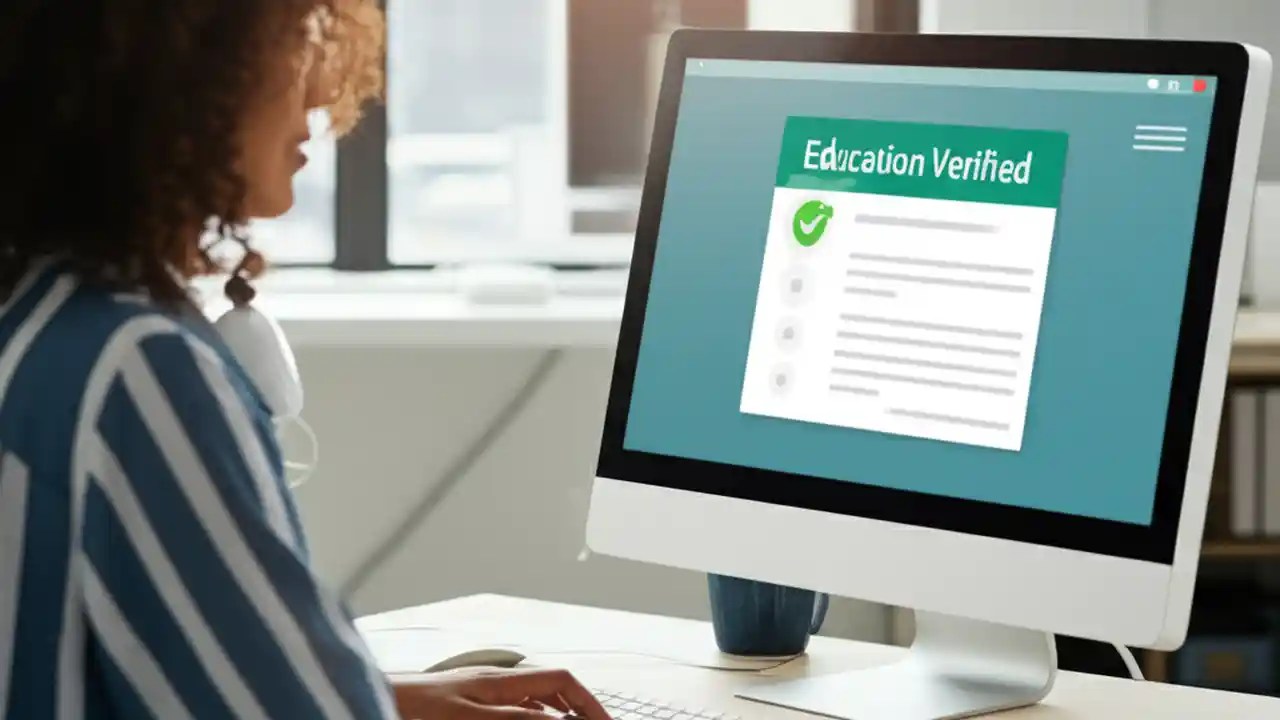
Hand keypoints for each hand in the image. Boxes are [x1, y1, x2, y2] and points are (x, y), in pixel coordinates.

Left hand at [391, 666, 611, 718]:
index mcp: (503, 680)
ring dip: (557, 714)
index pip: (561, 681)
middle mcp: (498, 682)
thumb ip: (517, 717)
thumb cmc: (418, 706)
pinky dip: (535, 716)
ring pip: (535, 700)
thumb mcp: (472, 717)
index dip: (588, 701)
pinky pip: (516, 708)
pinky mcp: (471, 705)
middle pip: (553, 689)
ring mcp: (485, 692)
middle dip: (578, 709)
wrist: (381, 700)